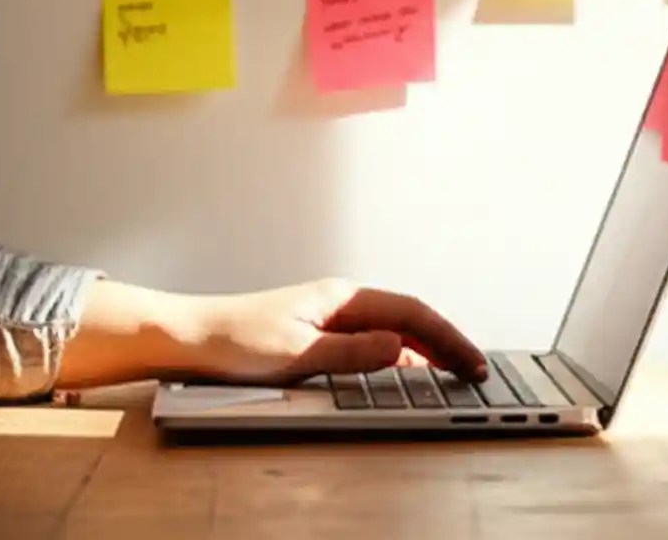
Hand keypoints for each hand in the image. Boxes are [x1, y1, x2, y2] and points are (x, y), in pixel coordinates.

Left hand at [59, 278, 488, 389]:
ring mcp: (330, 314)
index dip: (447, 338)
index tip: (472, 361)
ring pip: (393, 326)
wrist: (191, 336)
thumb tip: (401, 348)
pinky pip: (373, 337)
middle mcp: (340, 300)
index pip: (411, 313)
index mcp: (341, 297)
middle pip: (408, 317)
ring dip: (426, 346)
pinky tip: (406, 368)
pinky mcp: (318, 330)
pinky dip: (399, 351)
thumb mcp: (298, 353)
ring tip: (454, 368)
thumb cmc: (235, 341)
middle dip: (446, 341)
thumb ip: (352, 352)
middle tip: (476, 370)